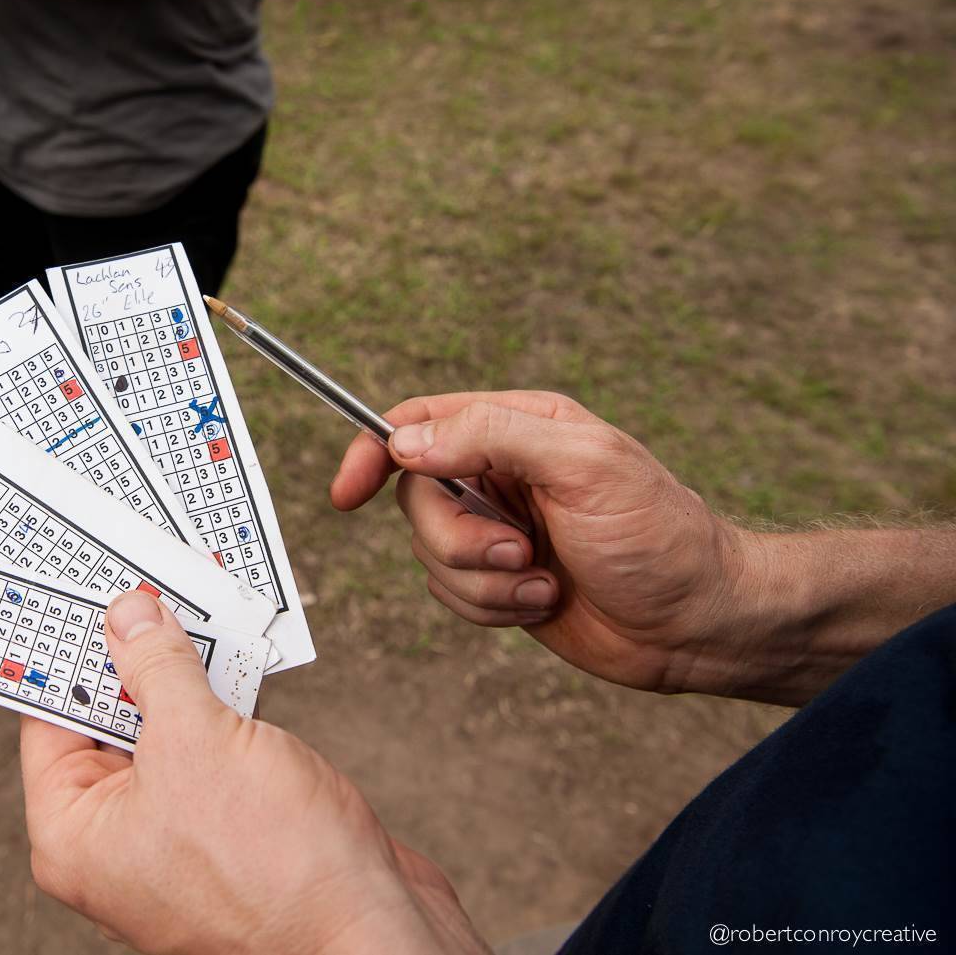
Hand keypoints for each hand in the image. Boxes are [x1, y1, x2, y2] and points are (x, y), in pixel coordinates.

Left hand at [20, 590, 489, 954]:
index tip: (78, 591)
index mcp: (75, 836)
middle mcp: (117, 842)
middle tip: (145, 581)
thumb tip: (129, 616)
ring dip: (188, 671)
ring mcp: (175, 838)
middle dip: (134, 652)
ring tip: (197, 600)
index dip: (68, 651)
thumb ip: (157, 669)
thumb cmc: (275, 870)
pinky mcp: (231, 830)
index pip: (48, 721)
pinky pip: (214, 749)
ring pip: (168, 730)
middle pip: (108, 720)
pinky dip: (226, 702)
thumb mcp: (198, 741)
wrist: (372, 932)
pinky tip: (242, 651)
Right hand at [330, 391, 752, 698]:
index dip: (373, 452)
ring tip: (544, 584)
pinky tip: (544, 604)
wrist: (700, 625)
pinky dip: (492, 608)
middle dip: (458, 540)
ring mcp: (499, 531)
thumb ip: (490, 439)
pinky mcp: (501, 584)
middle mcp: (502, 474)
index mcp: (520, 427)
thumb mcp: (584, 466)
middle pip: (417, 499)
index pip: (420, 423)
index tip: (348, 494)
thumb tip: (406, 443)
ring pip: (430, 555)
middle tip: (519, 554)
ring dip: (483, 582)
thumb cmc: (660, 537)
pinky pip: (452, 596)